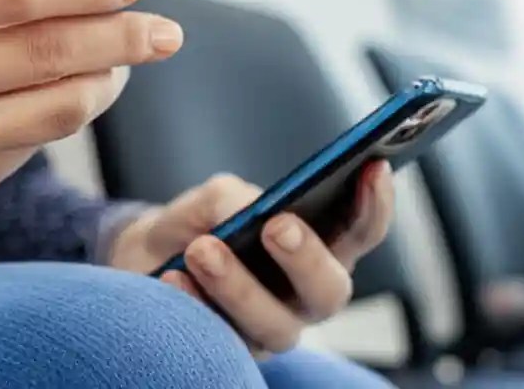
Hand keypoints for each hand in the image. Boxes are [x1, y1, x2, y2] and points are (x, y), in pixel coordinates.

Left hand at [108, 162, 394, 356]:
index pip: (361, 231)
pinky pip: (223, 340)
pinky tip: (173, 277)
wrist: (148, 257)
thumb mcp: (217, 197)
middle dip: (307, 259)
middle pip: (331, 291)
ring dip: (238, 285)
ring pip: (275, 324)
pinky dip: (195, 303)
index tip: (371, 168)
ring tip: (201, 249)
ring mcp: (272, 330)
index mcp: (321, 248)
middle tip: (277, 226)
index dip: (375, 204)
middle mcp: (306, 296)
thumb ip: (238, 199)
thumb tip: (250, 215)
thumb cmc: (201, 223)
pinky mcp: (231, 355)